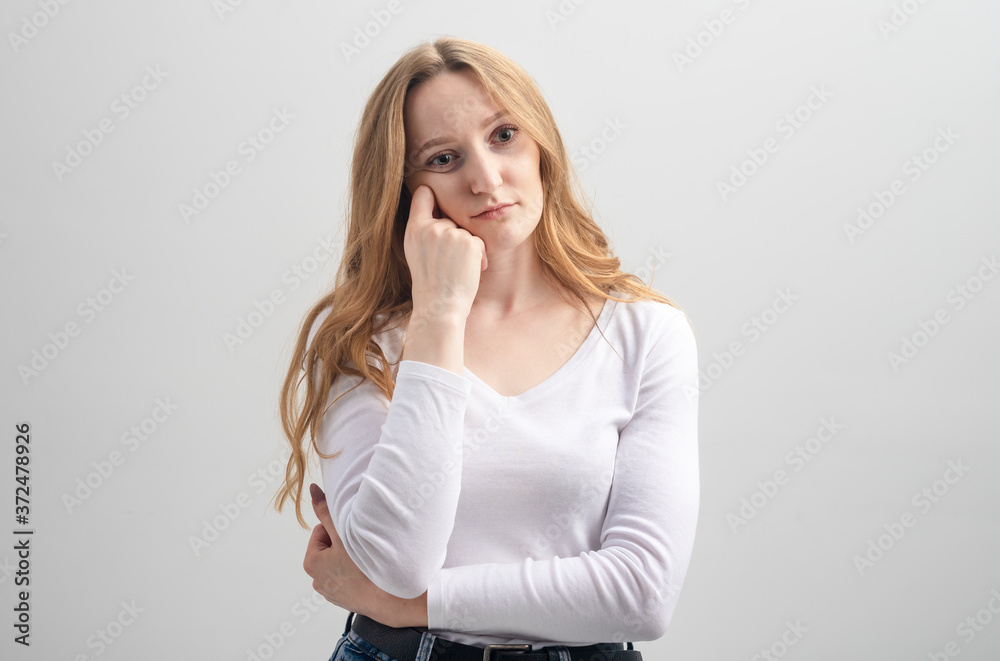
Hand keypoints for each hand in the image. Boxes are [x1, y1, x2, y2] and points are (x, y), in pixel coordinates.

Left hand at [303, 483, 428, 627]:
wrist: (385, 599)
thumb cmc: (363, 568)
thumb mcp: (343, 534)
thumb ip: (326, 512)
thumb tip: (313, 492)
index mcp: (311, 562)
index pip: (321, 532)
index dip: (338, 529)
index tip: (352, 535)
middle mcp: (316, 579)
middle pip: (329, 548)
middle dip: (343, 544)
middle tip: (360, 547)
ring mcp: (329, 591)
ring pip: (338, 563)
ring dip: (348, 558)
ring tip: (364, 560)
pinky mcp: (342, 599)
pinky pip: (346, 577)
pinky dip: (353, 572)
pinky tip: (365, 572)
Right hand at [404, 185, 485, 321]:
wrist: (440, 306)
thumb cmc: (430, 282)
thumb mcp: (416, 251)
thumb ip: (424, 229)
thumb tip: (436, 206)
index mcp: (414, 229)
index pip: (423, 193)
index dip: (432, 193)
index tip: (438, 199)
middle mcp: (430, 228)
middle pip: (450, 217)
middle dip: (454, 235)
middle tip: (449, 261)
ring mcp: (450, 233)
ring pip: (465, 231)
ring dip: (467, 249)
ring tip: (457, 269)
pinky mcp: (469, 242)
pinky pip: (478, 242)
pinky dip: (479, 256)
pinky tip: (470, 271)